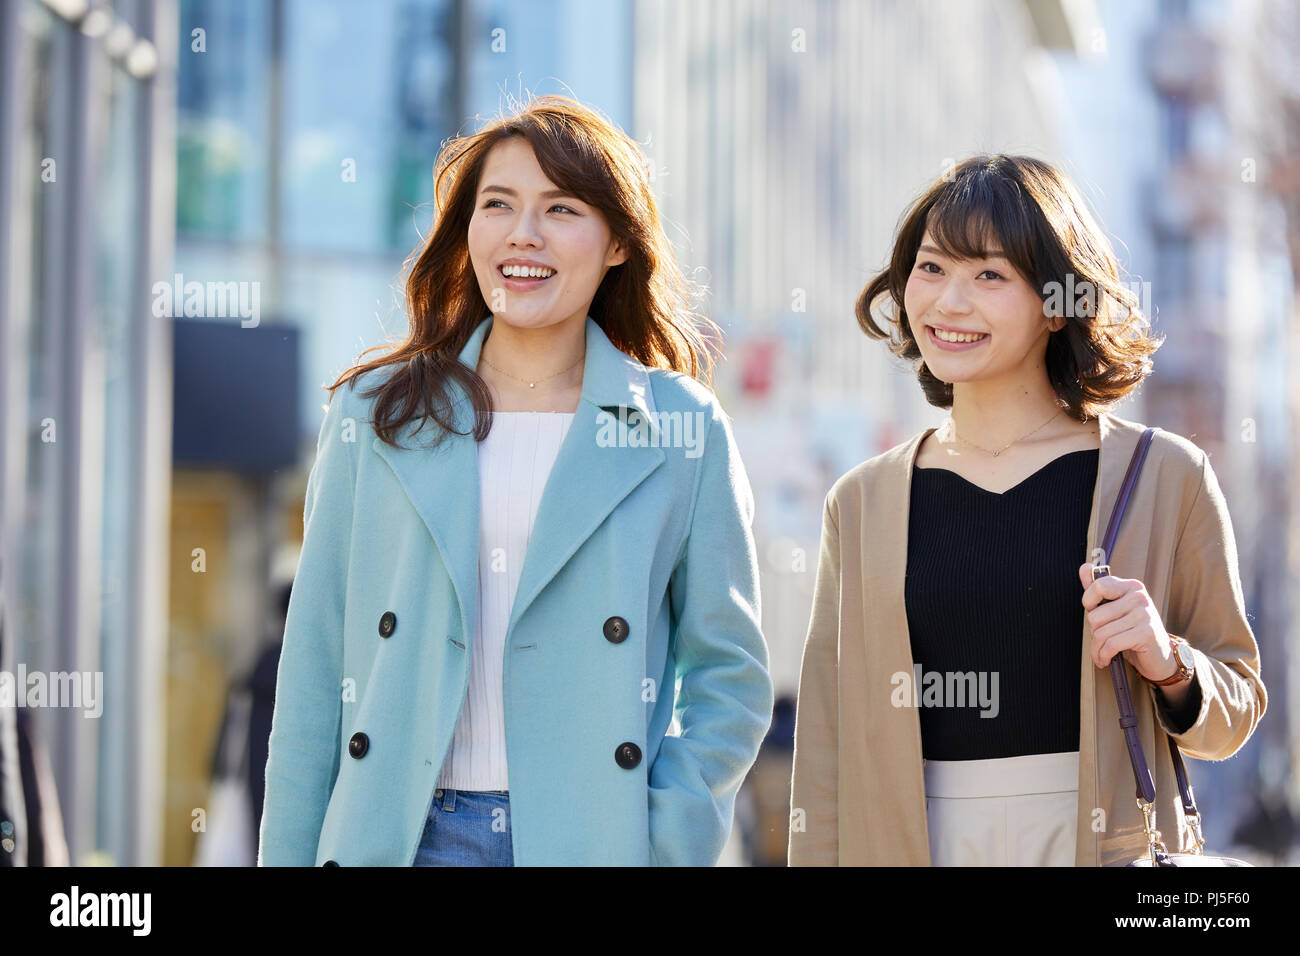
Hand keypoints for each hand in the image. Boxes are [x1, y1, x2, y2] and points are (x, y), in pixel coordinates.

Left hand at [1078, 563, 1179, 682]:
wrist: (1160, 657)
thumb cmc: (1133, 632)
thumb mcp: (1116, 609)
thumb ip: (1098, 590)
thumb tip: (1084, 567)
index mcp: (1132, 586)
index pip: (1099, 585)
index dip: (1089, 602)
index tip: (1092, 612)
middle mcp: (1140, 597)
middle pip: (1095, 615)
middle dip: (1094, 632)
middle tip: (1102, 639)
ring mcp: (1144, 614)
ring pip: (1101, 632)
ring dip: (1097, 648)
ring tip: (1102, 653)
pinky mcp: (1146, 633)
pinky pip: (1111, 644)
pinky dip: (1104, 655)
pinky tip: (1105, 660)